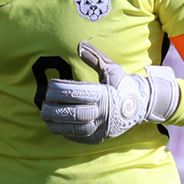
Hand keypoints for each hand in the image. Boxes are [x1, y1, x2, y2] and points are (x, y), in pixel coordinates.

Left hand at [40, 41, 180, 143]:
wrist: (141, 105)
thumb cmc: (123, 84)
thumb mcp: (111, 68)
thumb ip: (94, 57)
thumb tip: (78, 45)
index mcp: (106, 94)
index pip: (78, 93)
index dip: (61, 91)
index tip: (49, 88)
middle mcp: (104, 113)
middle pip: (75, 113)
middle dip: (55, 110)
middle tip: (42, 106)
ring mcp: (103, 128)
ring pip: (76, 129)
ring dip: (57, 124)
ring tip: (45, 118)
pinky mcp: (100, 138)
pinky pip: (80, 138)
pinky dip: (66, 134)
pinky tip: (56, 127)